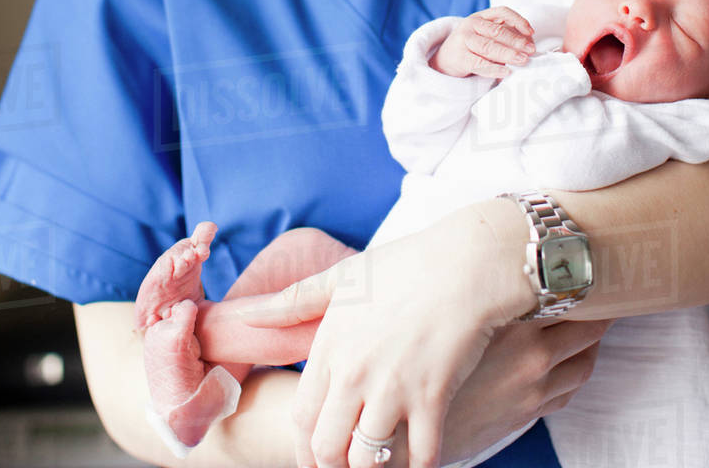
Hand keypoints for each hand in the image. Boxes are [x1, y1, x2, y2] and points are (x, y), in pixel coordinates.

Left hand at [233, 199, 545, 467]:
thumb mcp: (342, 277)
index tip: (314, 457)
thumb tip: (244, 314)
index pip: (300, 416)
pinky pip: (419, 456)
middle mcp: (355, 372)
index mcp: (330, 346)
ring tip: (378, 464)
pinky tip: (418, 466)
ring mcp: (393, 388)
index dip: (303, 448)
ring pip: (367, 458)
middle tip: (344, 467)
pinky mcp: (433, 397)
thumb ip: (291, 302)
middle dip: (331, 466)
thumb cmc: (405, 264)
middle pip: (327, 447)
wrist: (464, 263)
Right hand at [431, 7, 535, 78]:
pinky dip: (494, 68)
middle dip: (516, 40)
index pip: (502, 12)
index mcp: (480, 16)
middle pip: (497, 31)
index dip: (518, 20)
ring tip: (522, 60)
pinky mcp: (460, 57)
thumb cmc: (472, 46)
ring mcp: (463, 40)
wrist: (445, 59)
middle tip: (531, 50)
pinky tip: (506, 72)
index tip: (531, 32)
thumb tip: (528, 44)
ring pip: (488, 46)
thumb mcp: (485, 34)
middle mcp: (471, 25)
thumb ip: (504, 36)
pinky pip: (479, 63)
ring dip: (508, 54)